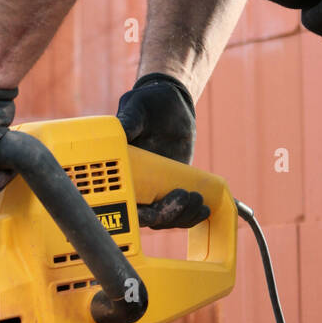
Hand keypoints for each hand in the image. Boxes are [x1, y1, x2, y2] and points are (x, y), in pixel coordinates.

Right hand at [117, 72, 209, 227]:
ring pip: (162, 219)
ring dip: (181, 217)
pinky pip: (177, 213)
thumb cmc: (148, 103)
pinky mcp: (171, 190)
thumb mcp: (137, 108)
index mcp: (118, 172)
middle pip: (144, 218)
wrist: (170, 103)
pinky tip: (204, 208)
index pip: (119, 205)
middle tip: (183, 197)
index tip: (154, 208)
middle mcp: (132, 186)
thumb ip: (129, 121)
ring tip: (198, 201)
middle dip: (165, 216)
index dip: (135, 214)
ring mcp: (152, 191)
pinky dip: (190, 215)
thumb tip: (121, 133)